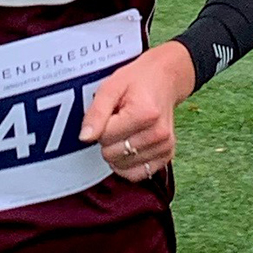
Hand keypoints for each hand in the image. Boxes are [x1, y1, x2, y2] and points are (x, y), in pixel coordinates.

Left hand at [80, 42, 194, 182]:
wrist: (165, 78)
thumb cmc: (137, 82)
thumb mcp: (111, 87)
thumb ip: (96, 113)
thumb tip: (85, 138)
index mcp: (145, 114)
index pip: (104, 137)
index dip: (100, 126)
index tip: (111, 113)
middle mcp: (159, 133)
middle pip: (111, 154)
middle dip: (108, 139)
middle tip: (119, 121)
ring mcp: (165, 146)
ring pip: (121, 166)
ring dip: (118, 151)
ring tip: (127, 131)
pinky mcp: (167, 155)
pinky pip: (138, 174)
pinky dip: (129, 164)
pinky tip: (132, 146)